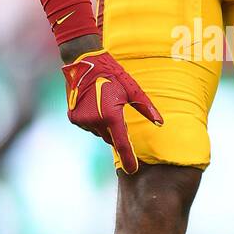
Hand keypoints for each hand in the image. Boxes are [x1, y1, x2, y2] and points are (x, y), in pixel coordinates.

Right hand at [62, 49, 162, 173]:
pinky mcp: (73, 118)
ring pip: (100, 132)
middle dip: (117, 131)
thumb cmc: (112, 74)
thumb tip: (160, 123)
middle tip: (117, 110)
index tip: (133, 170)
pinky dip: (94, 121)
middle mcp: (95, 121)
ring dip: (105, 125)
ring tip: (104, 103)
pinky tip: (94, 105)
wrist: (83, 63)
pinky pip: (89, 127)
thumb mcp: (132, 89)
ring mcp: (82, 121)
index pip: (122, 143)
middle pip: (111, 137)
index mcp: (111, 115)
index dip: (128, 158)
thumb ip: (146, 108)